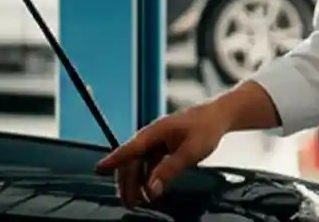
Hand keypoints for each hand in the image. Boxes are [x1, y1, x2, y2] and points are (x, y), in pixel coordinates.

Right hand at [94, 100, 233, 207]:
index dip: (113, 160)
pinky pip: (150, 163)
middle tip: (128, 203)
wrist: (220, 116)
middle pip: (132, 161)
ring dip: (138, 182)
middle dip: (127, 183)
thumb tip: (152, 188)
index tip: (98, 170)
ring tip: (138, 201)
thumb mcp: (190, 152)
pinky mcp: (164, 146)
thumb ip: (170, 170)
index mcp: (155, 132)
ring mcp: (158, 141)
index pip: (128, 149)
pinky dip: (148, 177)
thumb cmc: (206, 128)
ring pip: (140, 164)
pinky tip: (151, 189)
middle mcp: (152, 136)